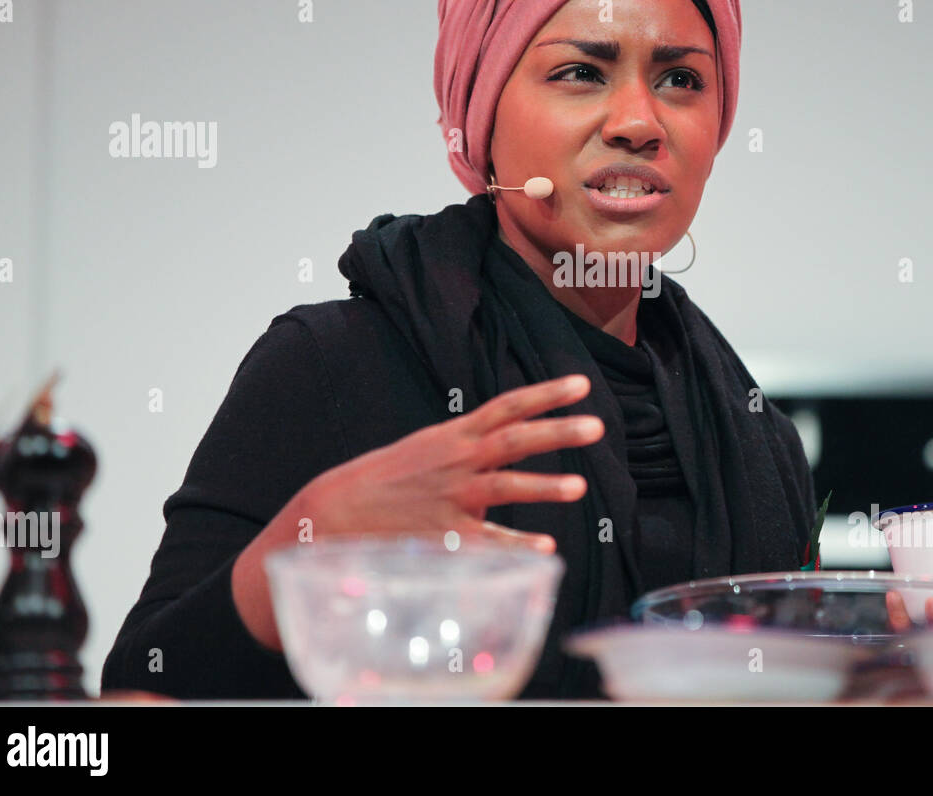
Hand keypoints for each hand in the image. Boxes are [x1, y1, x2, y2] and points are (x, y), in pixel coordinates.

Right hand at [296, 372, 602, 549]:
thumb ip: (471, 445)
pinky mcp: (444, 534)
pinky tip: (546, 549)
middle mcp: (457, 460)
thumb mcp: (429, 448)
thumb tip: (511, 442)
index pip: (508, 405)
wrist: (335, 510)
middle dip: (558, 431)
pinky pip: (488, 539)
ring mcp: (451, 496)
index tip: (581, 384)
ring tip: (582, 487)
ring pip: (505, 485)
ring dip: (545, 486)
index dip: (546, 393)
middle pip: (515, 439)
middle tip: (597, 426)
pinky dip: (517, 543)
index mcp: (455, 435)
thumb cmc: (387, 479)